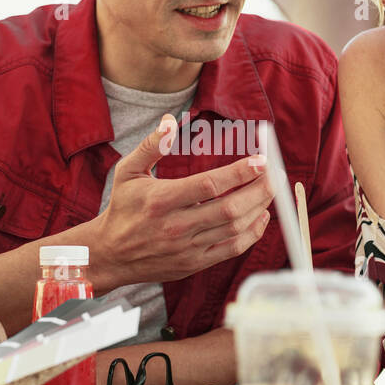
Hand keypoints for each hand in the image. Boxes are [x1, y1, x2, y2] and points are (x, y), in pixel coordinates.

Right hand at [94, 114, 272, 287]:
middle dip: (259, 189)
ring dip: (259, 207)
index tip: (260, 160)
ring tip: (271, 190)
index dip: (239, 172)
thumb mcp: (127, 172)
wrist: (110, 255)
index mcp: (162, 200)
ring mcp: (187, 248)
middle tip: (275, 173)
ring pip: (234, 228)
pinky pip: (231, 249)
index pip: (209, 185)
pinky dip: (252, 233)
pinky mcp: (194, 263)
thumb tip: (171, 120)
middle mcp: (176, 226)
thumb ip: (151, 145)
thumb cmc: (121, 209)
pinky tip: (260, 216)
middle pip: (229, 208)